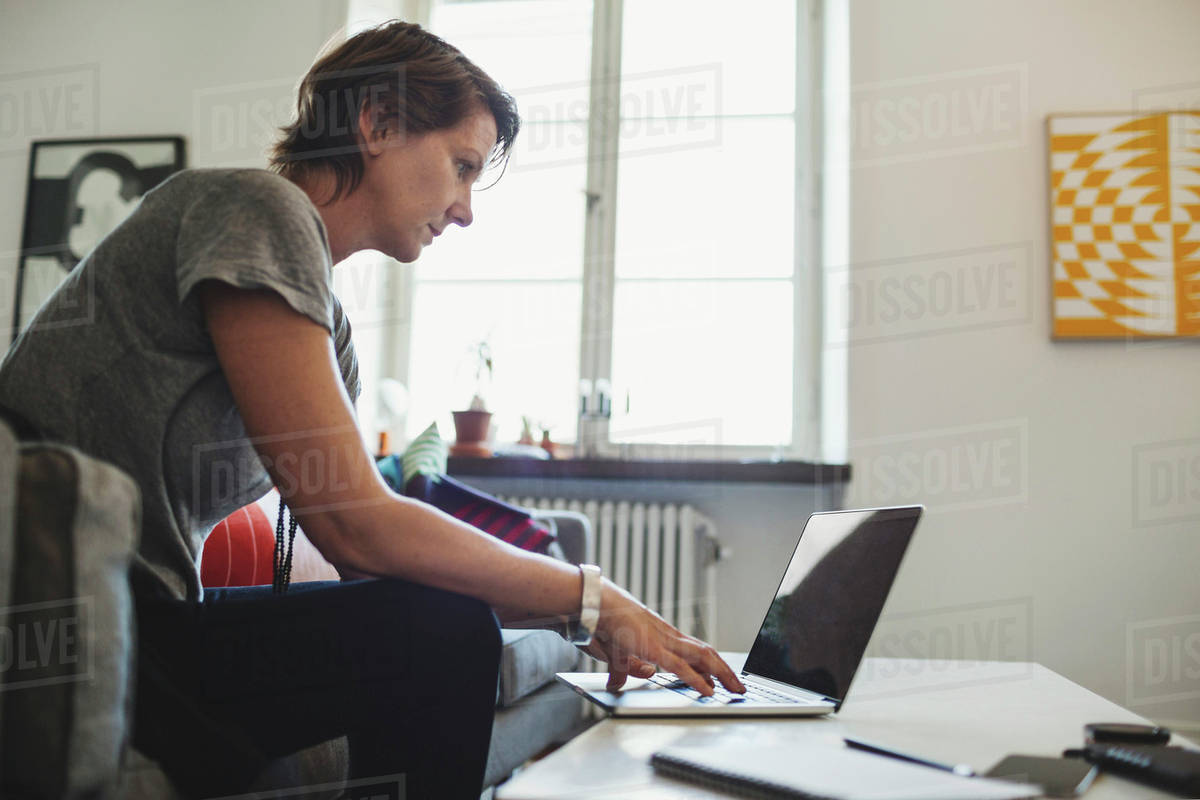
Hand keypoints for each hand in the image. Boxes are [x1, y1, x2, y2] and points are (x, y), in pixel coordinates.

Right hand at [578, 579, 744, 696]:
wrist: (593, 602)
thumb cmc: (602, 622)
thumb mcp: (617, 652)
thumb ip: (627, 667)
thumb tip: (634, 679)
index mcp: (661, 634)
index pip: (694, 649)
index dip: (711, 663)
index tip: (723, 676)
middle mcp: (667, 635)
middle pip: (705, 653)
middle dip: (725, 670)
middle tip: (739, 685)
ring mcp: (663, 639)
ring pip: (702, 657)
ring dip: (722, 673)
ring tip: (736, 689)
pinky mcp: (653, 648)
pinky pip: (681, 667)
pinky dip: (697, 680)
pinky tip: (709, 691)